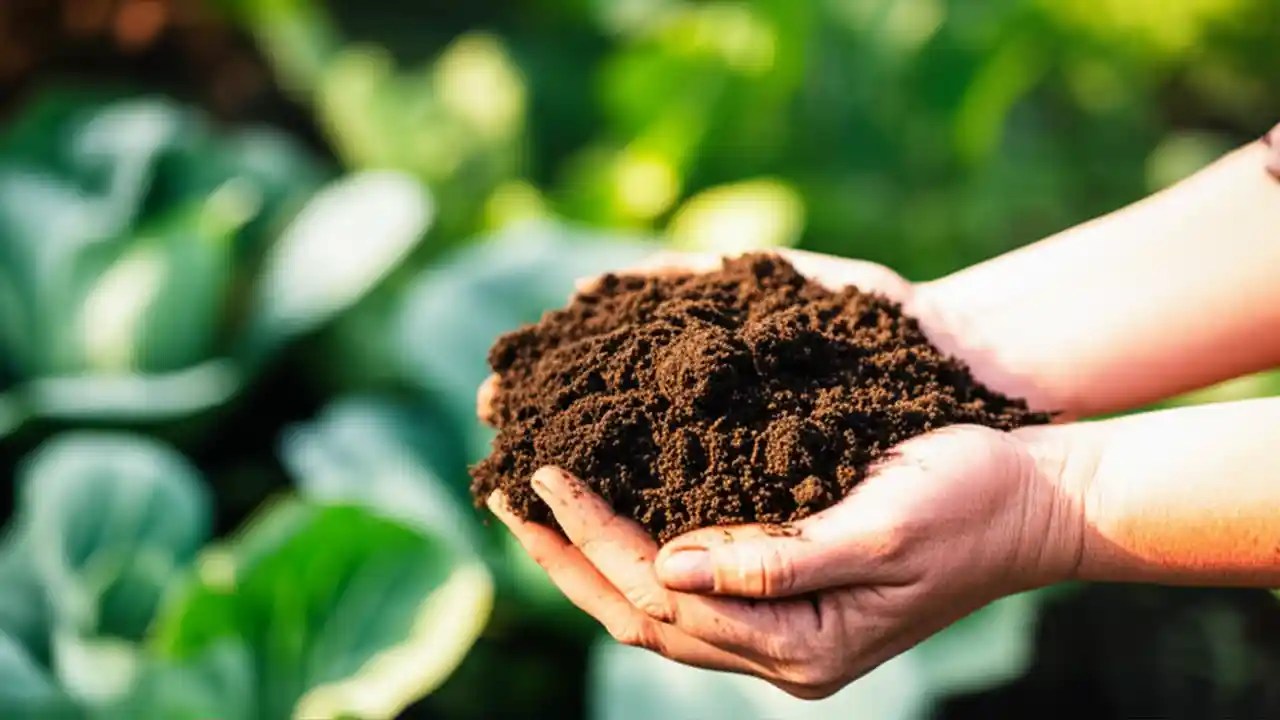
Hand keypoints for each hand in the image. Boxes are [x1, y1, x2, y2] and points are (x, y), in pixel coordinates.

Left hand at [478, 249, 1084, 696]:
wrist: (1035, 500)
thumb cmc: (968, 501)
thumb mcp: (880, 529)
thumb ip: (778, 561)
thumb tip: (668, 566)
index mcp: (799, 645)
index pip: (661, 597)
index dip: (593, 536)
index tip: (541, 474)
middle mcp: (779, 649)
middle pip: (638, 613)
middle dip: (565, 556)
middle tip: (503, 493)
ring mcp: (781, 627)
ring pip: (654, 604)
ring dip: (587, 555)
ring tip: (531, 504)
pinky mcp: (786, 592)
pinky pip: (686, 580)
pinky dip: (633, 545)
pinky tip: (604, 507)